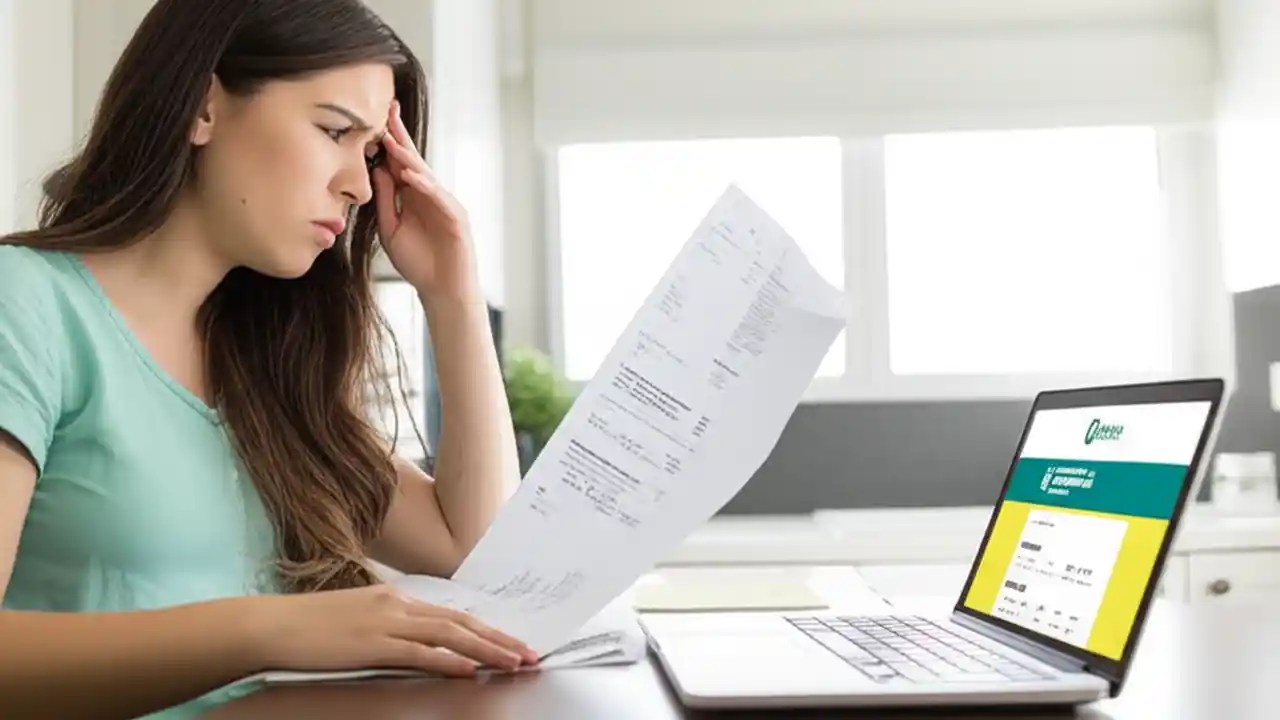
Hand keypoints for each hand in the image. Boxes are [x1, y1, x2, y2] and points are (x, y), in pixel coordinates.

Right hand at [249, 584, 538, 676]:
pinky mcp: (371, 643)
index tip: (513, 642)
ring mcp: (385, 623)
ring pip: (449, 635)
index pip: (454, 614)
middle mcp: (397, 606)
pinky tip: (468, 668)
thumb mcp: (359, 619)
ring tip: (513, 661)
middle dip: (499, 639)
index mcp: (396, 600)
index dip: (487, 629)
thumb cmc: (310, 627)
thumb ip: (391, 627)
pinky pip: (418, 652)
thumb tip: (420, 643)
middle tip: (529, 653)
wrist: (272, 625)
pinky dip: (447, 660)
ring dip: (486, 649)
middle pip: (461, 622)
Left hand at [371, 100, 480, 301]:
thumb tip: (377, 169)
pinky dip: (425, 186)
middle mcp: (430, 195)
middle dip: (400, 136)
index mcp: (414, 196)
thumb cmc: (418, 263)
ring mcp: (444, 204)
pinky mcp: (455, 219)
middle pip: (414, 160)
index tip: (373, 119)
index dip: (388, 142)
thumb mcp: (390, 228)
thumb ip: (385, 200)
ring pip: (425, 175)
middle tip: (388, 110)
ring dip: (408, 158)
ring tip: (391, 140)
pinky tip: (410, 176)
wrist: (441, 290)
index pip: (399, 163)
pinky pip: (438, 198)